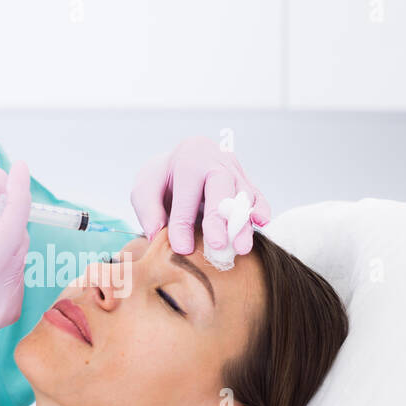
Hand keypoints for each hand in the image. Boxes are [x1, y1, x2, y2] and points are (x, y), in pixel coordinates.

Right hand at [0, 161, 32, 405]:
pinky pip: (13, 267)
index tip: (19, 167)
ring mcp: (11, 306)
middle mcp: (3, 297)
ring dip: (2, 224)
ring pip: (17, 251)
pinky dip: (1, 246)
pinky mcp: (10, 308)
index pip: (12, 229)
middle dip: (5, 205)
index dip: (17, 193)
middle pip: (17, 238)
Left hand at [129, 137, 270, 255]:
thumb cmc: (162, 181)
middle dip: (220, 218)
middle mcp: (216, 160)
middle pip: (222, 187)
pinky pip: (257, 196)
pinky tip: (261, 223)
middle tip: (218, 245)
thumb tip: (157, 234)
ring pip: (243, 195)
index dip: (184, 223)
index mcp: (189, 157)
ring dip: (243, 223)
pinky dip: (261, 210)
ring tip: (241, 247)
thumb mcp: (144, 189)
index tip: (182, 249)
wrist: (179, 167)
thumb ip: (148, 210)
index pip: (187, 193)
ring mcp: (235, 170)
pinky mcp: (246, 183)